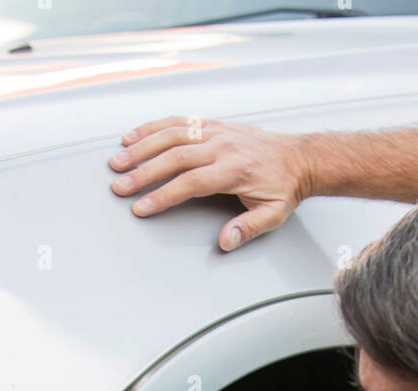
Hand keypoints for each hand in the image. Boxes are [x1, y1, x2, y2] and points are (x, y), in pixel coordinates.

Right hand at [109, 115, 309, 249]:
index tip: (141, 207)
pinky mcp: (213, 124)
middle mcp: (223, 146)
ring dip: (141, 147)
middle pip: (175, 157)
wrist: (299, 157)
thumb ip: (248, 228)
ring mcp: (216, 131)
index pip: (191, 182)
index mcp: (235, 169)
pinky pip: (179, 122)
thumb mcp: (273, 214)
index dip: (164, 195)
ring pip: (172, 135)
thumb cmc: (283, 188)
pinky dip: (153, 127)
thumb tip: (225, 242)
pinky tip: (133, 136)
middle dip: (143, 172)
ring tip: (118, 161)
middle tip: (119, 185)